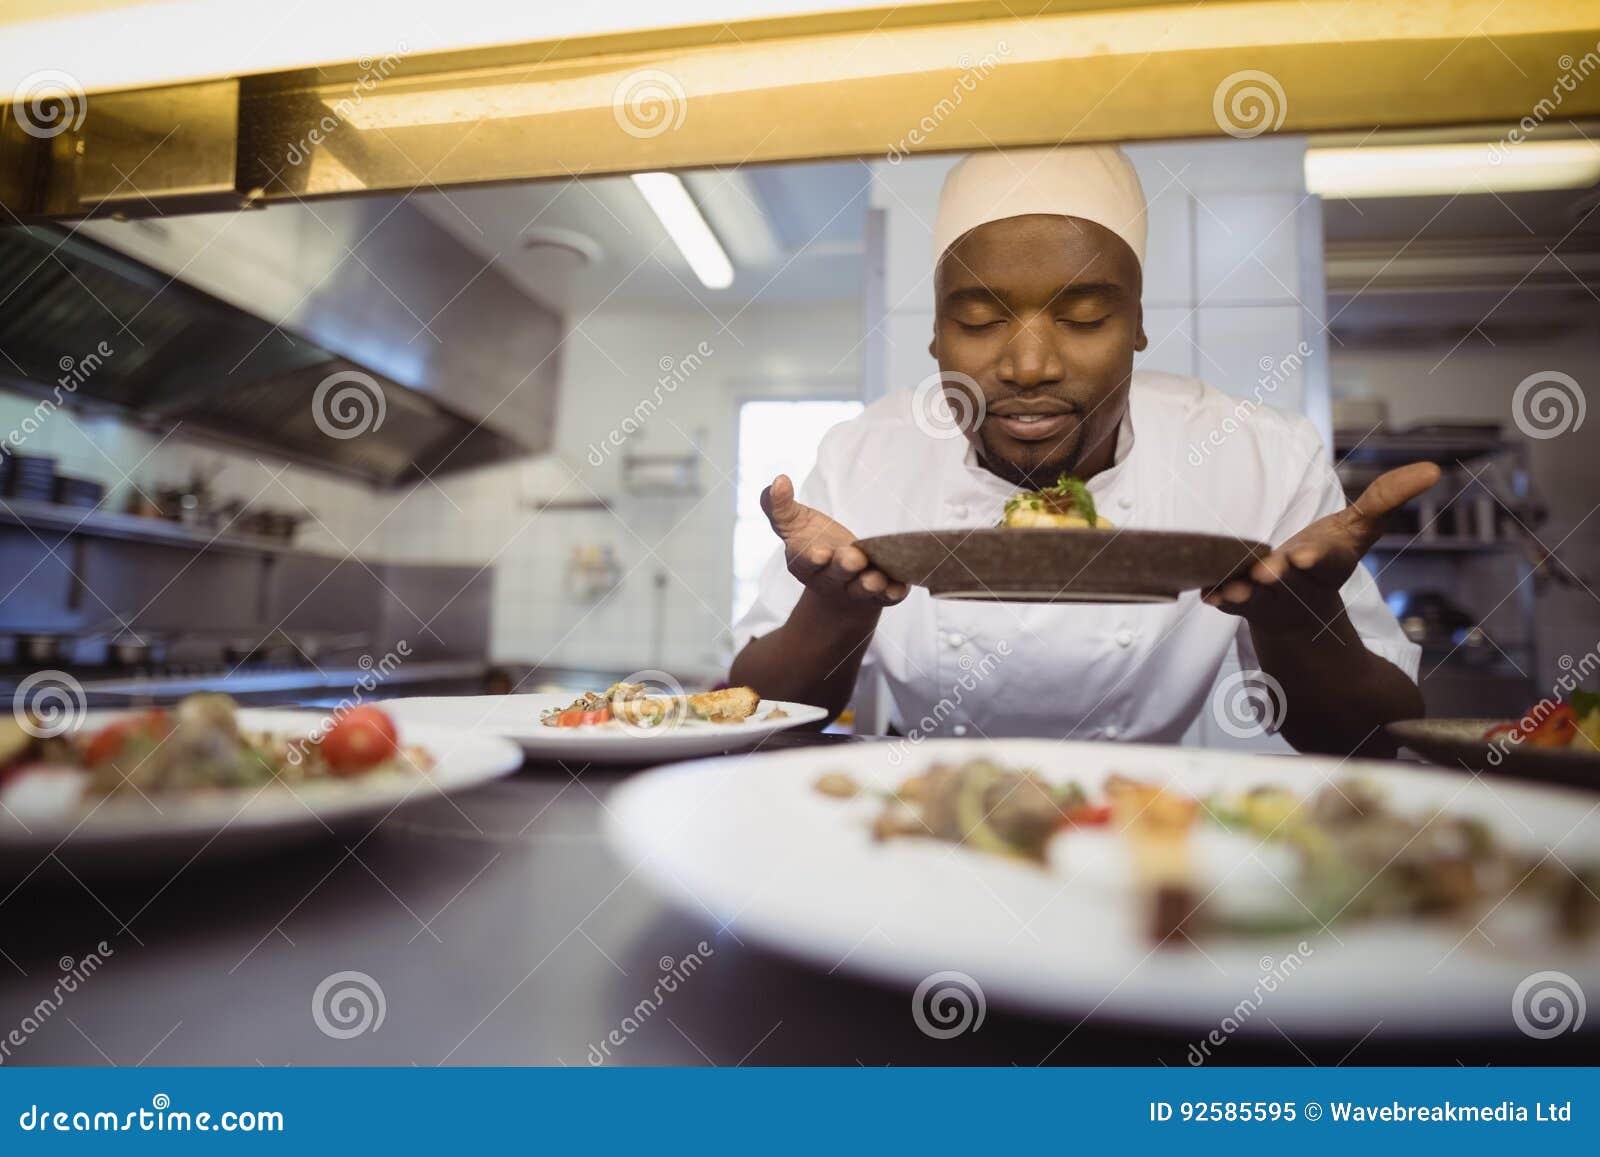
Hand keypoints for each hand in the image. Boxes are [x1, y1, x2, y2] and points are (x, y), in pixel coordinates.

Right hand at [761, 474, 908, 610]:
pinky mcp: (881, 594)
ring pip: (862, 589)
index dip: (812, 559)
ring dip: (869, 583)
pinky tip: (900, 586)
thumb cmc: (816, 545)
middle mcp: (829, 580)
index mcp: (805, 563)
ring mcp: (855, 589)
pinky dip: (893, 592)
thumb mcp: (795, 524)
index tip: (820, 554)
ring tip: (875, 579)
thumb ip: (780, 506)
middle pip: (837, 575)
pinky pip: (887, 596)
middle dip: (844, 567)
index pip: (805, 561)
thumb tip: (779, 480)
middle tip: (853, 558)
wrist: (840, 582)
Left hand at [1203, 461, 1440, 631]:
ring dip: (1242, 593)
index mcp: (1327, 565)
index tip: (1304, 558)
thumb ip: (1386, 499)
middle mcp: (1296, 584)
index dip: (1316, 560)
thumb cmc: (1325, 558)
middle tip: (1265, 573)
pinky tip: (1203, 592)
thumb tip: (1433, 468)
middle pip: (1286, 581)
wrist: (1296, 612)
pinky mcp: (1236, 602)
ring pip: (1252, 598)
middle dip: (1277, 577)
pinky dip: (1214, 596)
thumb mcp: (1358, 529)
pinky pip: (1222, 600)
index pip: (1327, 562)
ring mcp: (1265, 597)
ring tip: (1232, 589)